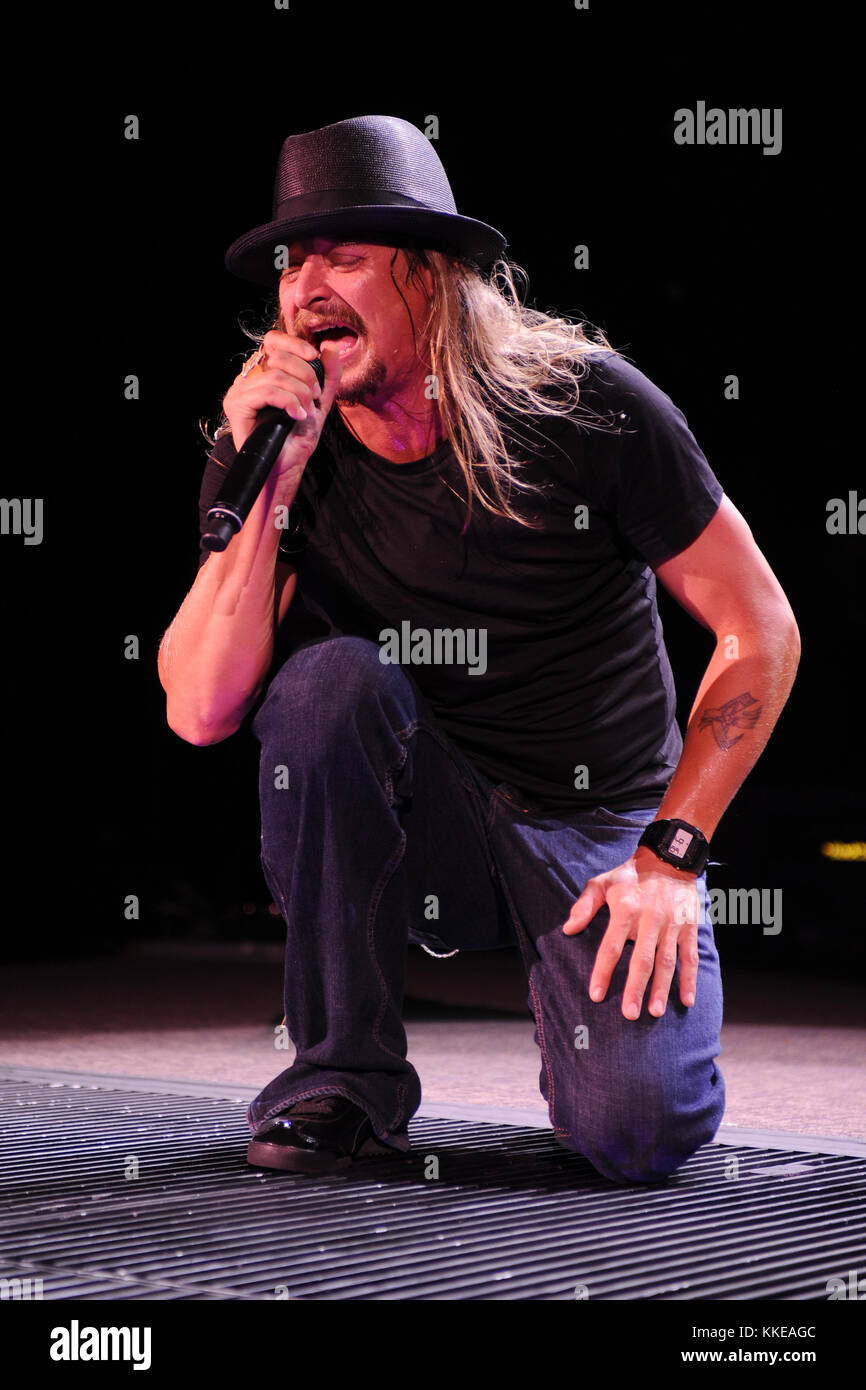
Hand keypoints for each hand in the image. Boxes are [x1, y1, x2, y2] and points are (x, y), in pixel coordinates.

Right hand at [222, 332, 343, 491]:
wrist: (286, 466)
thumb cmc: (298, 437)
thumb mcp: (319, 401)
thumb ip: (328, 375)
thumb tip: (330, 346)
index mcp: (265, 372)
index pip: (274, 340)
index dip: (295, 344)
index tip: (314, 357)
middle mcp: (249, 377)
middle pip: (278, 355)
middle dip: (305, 376)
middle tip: (313, 399)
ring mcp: (240, 390)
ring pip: (275, 375)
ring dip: (299, 394)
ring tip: (305, 412)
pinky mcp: (236, 403)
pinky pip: (267, 391)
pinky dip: (288, 402)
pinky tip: (295, 416)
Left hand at [561, 846, 699, 1018]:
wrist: (669, 859)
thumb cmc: (630, 875)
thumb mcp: (602, 883)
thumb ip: (584, 905)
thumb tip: (568, 929)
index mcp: (626, 910)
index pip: (611, 946)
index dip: (603, 971)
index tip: (597, 995)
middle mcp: (650, 919)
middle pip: (642, 959)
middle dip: (635, 988)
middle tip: (629, 1015)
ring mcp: (671, 925)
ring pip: (667, 962)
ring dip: (662, 988)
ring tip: (655, 1012)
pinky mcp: (689, 927)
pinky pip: (690, 956)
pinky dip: (690, 979)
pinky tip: (687, 1000)